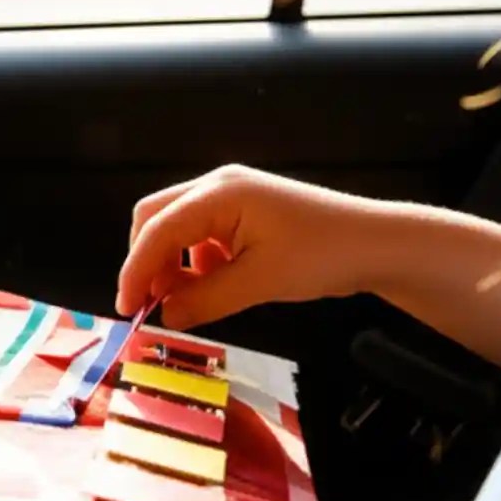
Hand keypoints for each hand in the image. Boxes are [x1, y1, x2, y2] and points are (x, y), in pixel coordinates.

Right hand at [117, 164, 393, 329]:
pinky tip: (215, 287)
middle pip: (156, 218)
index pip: (156, 230)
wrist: (374, 243)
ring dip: (172, 265)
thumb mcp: (260, 283)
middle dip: (146, 262)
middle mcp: (218, 186)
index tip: (126, 309)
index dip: (135, 271)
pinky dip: (197, 263)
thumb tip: (164, 315)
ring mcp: (232, 197)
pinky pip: (202, 236)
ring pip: (177, 228)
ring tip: (186, 302)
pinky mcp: (244, 213)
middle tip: (149, 304)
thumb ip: (205, 299)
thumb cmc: (323, 255)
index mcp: (219, 193)